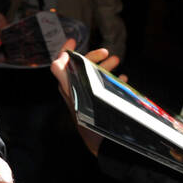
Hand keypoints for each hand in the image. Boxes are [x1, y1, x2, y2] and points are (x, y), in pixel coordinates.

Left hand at [49, 38, 122, 156]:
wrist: (103, 142)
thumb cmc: (88, 115)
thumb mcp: (73, 92)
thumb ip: (62, 75)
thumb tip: (59, 58)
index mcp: (68, 87)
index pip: (61, 65)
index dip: (65, 51)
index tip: (73, 40)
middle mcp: (76, 92)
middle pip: (81, 69)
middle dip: (93, 57)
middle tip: (107, 52)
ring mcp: (88, 99)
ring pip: (95, 77)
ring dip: (105, 67)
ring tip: (118, 61)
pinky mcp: (99, 106)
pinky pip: (105, 90)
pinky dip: (113, 82)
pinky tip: (123, 79)